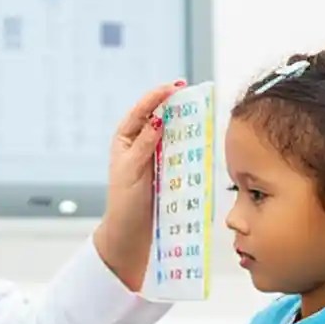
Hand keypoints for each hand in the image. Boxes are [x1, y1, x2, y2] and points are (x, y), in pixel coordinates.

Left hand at [95, 80, 186, 288]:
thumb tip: (157, 120)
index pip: (142, 111)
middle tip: (192, 95)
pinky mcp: (167, 171)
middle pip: (159, 117)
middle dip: (174, 105)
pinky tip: (200, 139)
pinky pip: (180, 152)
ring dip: (184, 123)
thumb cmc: (124, 203)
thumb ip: (144, 145)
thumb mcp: (131, 171)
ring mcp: (155, 157)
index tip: (175, 87)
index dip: (157, 96)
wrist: (130, 235)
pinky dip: (189, 144)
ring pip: (171, 133)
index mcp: (124, 139)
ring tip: (198, 112)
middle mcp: (139, 144)